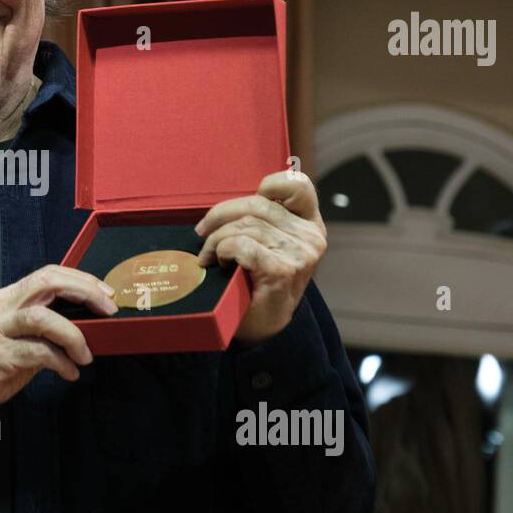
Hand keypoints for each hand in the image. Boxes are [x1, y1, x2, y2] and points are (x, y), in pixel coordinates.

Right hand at [0, 265, 118, 429]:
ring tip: (85, 355)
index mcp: (4, 300)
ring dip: (73, 335)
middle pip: (46, 284)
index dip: (80, 280)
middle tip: (107, 311)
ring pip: (42, 318)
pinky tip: (69, 373)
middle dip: (84, 292)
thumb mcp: (13, 341)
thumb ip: (42, 331)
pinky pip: (38, 354)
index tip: (104, 294)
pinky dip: (61, 363)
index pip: (46, 274)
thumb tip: (83, 328)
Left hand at [193, 170, 326, 345]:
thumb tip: (225, 203)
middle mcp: (310, 236)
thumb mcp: (266, 243)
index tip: (245, 203)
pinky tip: (218, 264)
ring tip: (209, 256)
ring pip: (245, 226)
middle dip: (221, 215)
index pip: (297, 184)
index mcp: (309, 223)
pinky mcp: (282, 271)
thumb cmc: (258, 282)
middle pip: (257, 204)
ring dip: (216, 239)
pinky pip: (241, 245)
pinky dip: (221, 251)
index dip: (269, 184)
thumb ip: (261, 219)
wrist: (262, 328)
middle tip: (203, 233)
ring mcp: (299, 255)